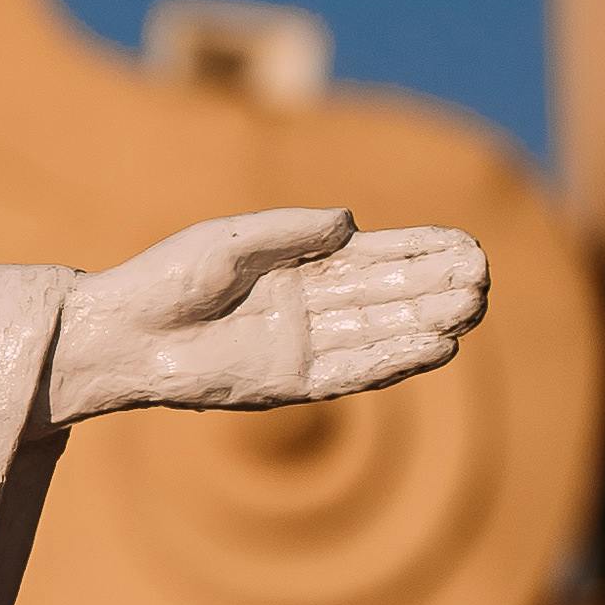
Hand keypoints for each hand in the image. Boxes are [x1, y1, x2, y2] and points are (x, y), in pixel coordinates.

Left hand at [47, 210, 488, 424]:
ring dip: (426, 322)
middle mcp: (309, 307)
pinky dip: (395, 360)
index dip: (421, 251)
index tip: (467, 245)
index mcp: (298, 267)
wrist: (121, 332)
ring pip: (380, 333)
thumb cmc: (165, 278)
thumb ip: (290, 231)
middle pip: (388, 296)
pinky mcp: (290, 382)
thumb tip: (351, 222)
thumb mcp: (229, 240)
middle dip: (435, 286)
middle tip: (483, 276)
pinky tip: (436, 347)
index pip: (373, 258)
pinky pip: (354, 372)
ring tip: (472, 307)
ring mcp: (303, 346)